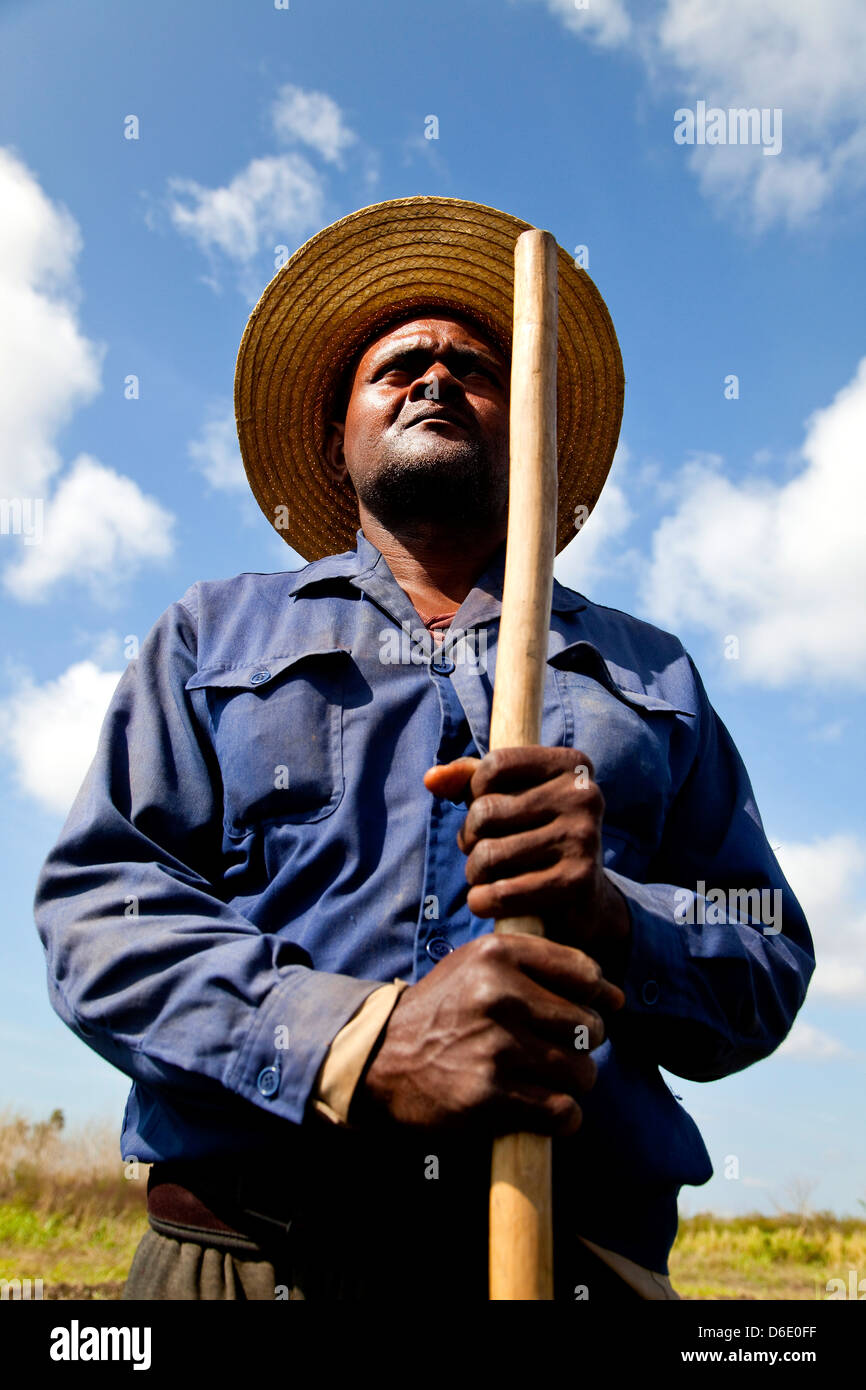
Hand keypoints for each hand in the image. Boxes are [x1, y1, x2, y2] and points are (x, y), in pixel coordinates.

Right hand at [353, 932, 623, 1135]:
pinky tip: (541, 1110)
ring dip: (571, 1084)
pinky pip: (561, 1112)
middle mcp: (498, 995)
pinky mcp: (489, 1096)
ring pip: (581, 1072)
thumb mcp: (479, 966)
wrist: (380, 1059)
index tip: (586, 1012)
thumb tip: (616, 996)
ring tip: (544, 1080)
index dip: (597, 998)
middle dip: (583, 1045)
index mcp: (498, 955)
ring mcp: (495, 1047)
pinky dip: (561, 1118)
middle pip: (589, 1026)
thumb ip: (540, 967)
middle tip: (555, 1051)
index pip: (585, 973)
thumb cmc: (444, 1010)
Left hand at [423, 747, 630, 974]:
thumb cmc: (535, 835)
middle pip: (485, 812)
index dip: (474, 791)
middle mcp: (585, 795)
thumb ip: (468, 778)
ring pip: (489, 855)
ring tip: (486, 876)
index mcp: (572, 764)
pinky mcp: (578, 882)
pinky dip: (482, 901)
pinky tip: (487, 901)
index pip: (494, 765)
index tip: (485, 810)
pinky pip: (502, 892)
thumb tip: (430, 779)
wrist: (583, 900)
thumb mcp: (508, 796)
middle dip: (470, 838)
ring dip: (474, 872)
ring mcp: (584, 838)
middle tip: (482, 852)